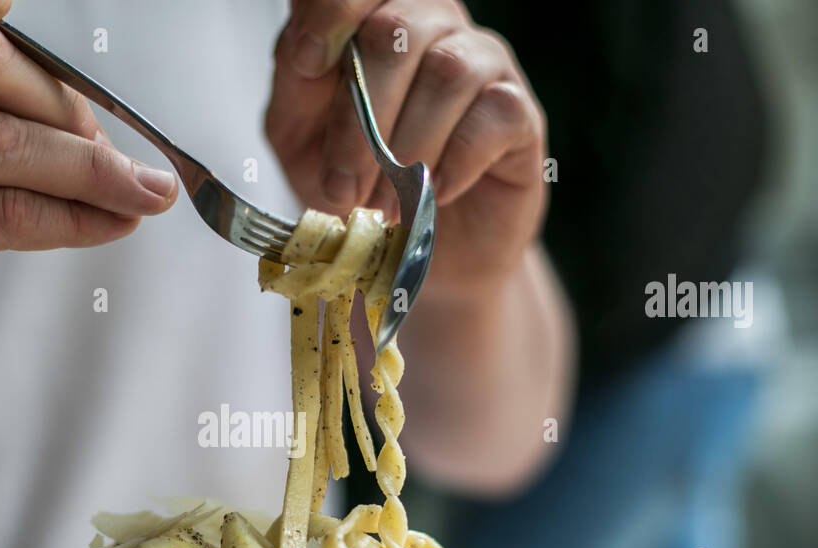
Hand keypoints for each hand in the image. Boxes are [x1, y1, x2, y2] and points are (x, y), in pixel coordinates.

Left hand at [265, 0, 546, 295]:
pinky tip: (434, 193)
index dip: (332, 9)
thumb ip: (297, 86)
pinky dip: (455, 162)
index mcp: (373, 20)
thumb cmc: (356, 184)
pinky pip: (495, 114)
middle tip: (343, 187)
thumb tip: (306, 52)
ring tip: (386, 206)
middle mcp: (432, 25)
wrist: (418, 252)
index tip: (308, 62)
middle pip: (396, 30)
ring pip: (447, 72)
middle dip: (359, 119)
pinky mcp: (521, 112)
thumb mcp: (301, 139)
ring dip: (406, 150)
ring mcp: (482, 63)